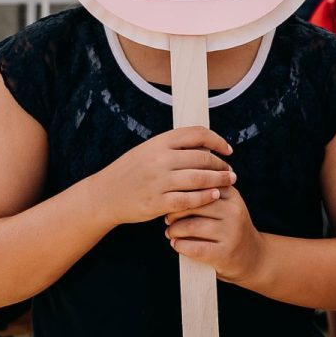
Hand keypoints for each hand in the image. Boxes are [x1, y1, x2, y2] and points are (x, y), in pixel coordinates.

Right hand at [95, 126, 234, 226]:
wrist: (105, 195)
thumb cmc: (131, 172)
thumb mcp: (149, 151)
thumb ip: (174, 148)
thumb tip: (207, 147)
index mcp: (159, 142)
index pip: (197, 134)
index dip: (217, 141)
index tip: (228, 150)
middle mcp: (160, 159)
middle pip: (203, 158)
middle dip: (222, 165)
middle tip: (231, 172)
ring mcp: (158, 181)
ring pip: (199, 178)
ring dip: (219, 180)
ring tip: (230, 182)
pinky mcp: (157, 202)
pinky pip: (189, 199)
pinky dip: (205, 197)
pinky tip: (215, 196)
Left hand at [165, 185, 262, 283]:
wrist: (252, 256)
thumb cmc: (229, 228)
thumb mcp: (226, 206)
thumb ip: (208, 194)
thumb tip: (174, 188)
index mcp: (232, 196)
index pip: (201, 186)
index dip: (182, 192)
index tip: (173, 200)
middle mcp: (234, 212)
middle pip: (194, 205)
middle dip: (175, 212)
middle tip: (168, 218)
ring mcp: (230, 233)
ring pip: (191, 226)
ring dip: (174, 230)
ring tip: (170, 232)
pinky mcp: (224, 253)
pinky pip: (194, 247)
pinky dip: (179, 245)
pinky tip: (176, 244)